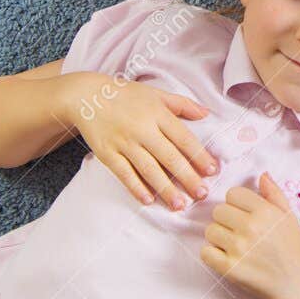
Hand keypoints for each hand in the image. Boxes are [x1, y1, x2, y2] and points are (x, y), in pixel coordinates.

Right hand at [70, 74, 216, 209]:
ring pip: (148, 169)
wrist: (87, 96)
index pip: (183, 138)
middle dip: (187, 177)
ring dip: (165, 188)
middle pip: (169, 157)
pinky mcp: (107, 153)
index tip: (212, 171)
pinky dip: (136, 188)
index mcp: (158, 114)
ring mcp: (124, 142)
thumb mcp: (157, 93)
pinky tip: (148, 200)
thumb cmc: (126, 95)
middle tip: (201, 194)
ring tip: (179, 204)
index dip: (199, 155)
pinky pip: (124, 174)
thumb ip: (182, 104)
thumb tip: (206, 113)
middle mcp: (142, 129)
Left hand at [201, 173, 299, 298]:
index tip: (244, 214)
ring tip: (234, 246)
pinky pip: (205, 252)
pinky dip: (213, 255)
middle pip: (218, 211)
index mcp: (264, 211)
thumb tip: (262, 175)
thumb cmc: (292, 247)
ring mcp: (238, 247)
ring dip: (219, 238)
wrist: (294, 282)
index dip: (236, 203)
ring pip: (210, 231)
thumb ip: (274, 194)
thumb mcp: (289, 217)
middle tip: (239, 232)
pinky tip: (227, 257)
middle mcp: (250, 226)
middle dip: (226, 220)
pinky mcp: (229, 267)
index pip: (232, 194)